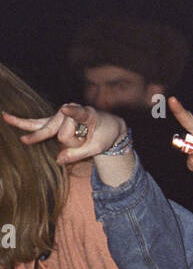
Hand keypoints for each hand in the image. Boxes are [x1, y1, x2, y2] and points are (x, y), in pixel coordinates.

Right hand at [3, 102, 123, 164]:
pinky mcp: (52, 121)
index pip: (77, 113)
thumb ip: (79, 154)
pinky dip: (21, 122)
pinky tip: (6, 117)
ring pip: (49, 131)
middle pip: (61, 132)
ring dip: (65, 141)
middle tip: (85, 140)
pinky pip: (35, 123)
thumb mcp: (98, 147)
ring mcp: (59, 115)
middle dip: (72, 142)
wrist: (107, 126)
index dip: (71, 112)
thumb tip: (58, 159)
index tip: (65, 108)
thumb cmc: (104, 135)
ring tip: (78, 137)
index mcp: (87, 114)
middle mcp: (71, 110)